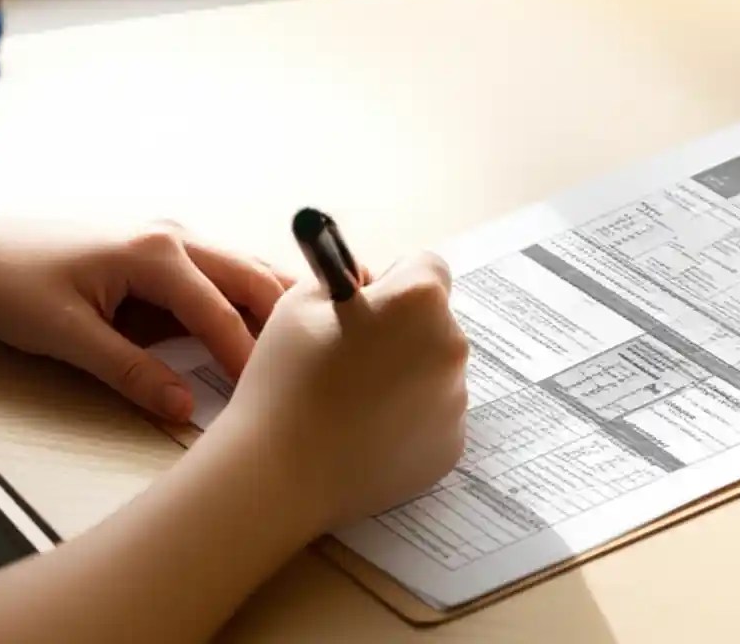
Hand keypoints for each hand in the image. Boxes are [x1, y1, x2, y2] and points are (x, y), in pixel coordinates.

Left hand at [0, 216, 293, 421]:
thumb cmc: (14, 283)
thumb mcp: (67, 336)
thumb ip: (130, 372)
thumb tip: (182, 406)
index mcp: (154, 254)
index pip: (219, 311)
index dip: (247, 354)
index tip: (271, 392)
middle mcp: (174, 237)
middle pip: (253, 278)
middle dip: (289, 318)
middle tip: (320, 359)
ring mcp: (173, 238)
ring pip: (247, 269)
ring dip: (278, 302)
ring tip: (314, 339)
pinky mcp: (167, 250)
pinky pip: (226, 272)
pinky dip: (254, 296)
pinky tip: (270, 323)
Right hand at [217, 251, 468, 534]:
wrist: (283, 473)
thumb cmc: (287, 379)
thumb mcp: (301, 302)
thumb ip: (347, 279)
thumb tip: (372, 286)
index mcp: (421, 301)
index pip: (427, 267)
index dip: (393, 281)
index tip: (366, 305)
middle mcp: (452, 346)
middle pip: (435, 322)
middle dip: (402, 330)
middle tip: (352, 359)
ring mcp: (456, 401)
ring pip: (434, 372)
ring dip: (405, 376)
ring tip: (352, 403)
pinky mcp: (451, 446)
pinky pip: (433, 417)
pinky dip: (408, 420)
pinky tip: (365, 433)